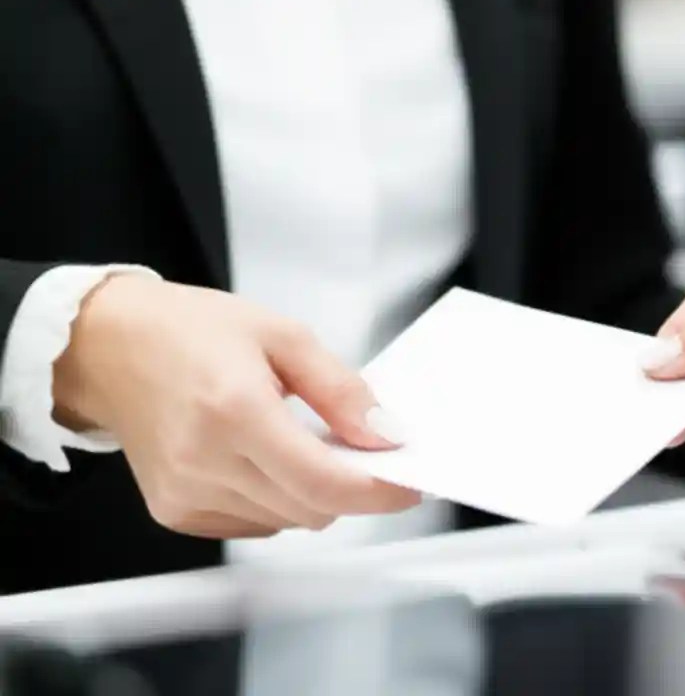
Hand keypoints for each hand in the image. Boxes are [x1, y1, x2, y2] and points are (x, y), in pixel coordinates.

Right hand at [53, 275, 421, 538]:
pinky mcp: (176, 512)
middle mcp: (205, 460)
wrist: (107, 347)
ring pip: (288, 520)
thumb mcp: (282, 336)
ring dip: (314, 492)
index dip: (378, 491)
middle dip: (352, 486)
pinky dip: (278, 499)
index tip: (408, 483)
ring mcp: (186, 493)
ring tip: (302, 441)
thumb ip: (341, 390)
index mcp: (233, 409)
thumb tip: (385, 434)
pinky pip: (256, 523)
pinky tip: (265, 459)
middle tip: (362, 449)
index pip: (324, 482)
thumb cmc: (188, 331)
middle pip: (313, 509)